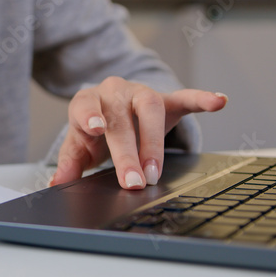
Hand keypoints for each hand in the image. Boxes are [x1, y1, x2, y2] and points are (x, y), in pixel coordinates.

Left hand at [51, 77, 226, 189]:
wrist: (113, 109)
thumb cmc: (94, 129)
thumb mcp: (78, 146)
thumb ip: (69, 164)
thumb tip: (57, 184)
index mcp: (88, 101)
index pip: (86, 106)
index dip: (91, 115)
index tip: (97, 128)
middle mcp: (113, 92)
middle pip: (120, 119)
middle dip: (127, 152)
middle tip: (133, 181)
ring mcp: (141, 93)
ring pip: (150, 109)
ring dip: (154, 141)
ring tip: (155, 170)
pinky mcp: (167, 98)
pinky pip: (185, 97)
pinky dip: (202, 98)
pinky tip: (218, 101)